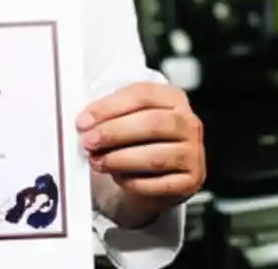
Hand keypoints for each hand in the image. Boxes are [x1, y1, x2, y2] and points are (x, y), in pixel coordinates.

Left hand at [77, 82, 204, 222]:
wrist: (158, 175)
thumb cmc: (140, 141)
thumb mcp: (128, 118)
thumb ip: (110, 115)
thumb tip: (85, 122)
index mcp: (173, 98)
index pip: (142, 95)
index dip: (109, 107)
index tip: (84, 121)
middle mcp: (188, 123)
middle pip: (151, 124)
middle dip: (113, 133)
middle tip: (88, 142)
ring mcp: (193, 153)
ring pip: (154, 157)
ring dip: (119, 160)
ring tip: (97, 161)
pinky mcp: (190, 180)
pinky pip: (159, 184)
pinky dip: (133, 182)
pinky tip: (118, 177)